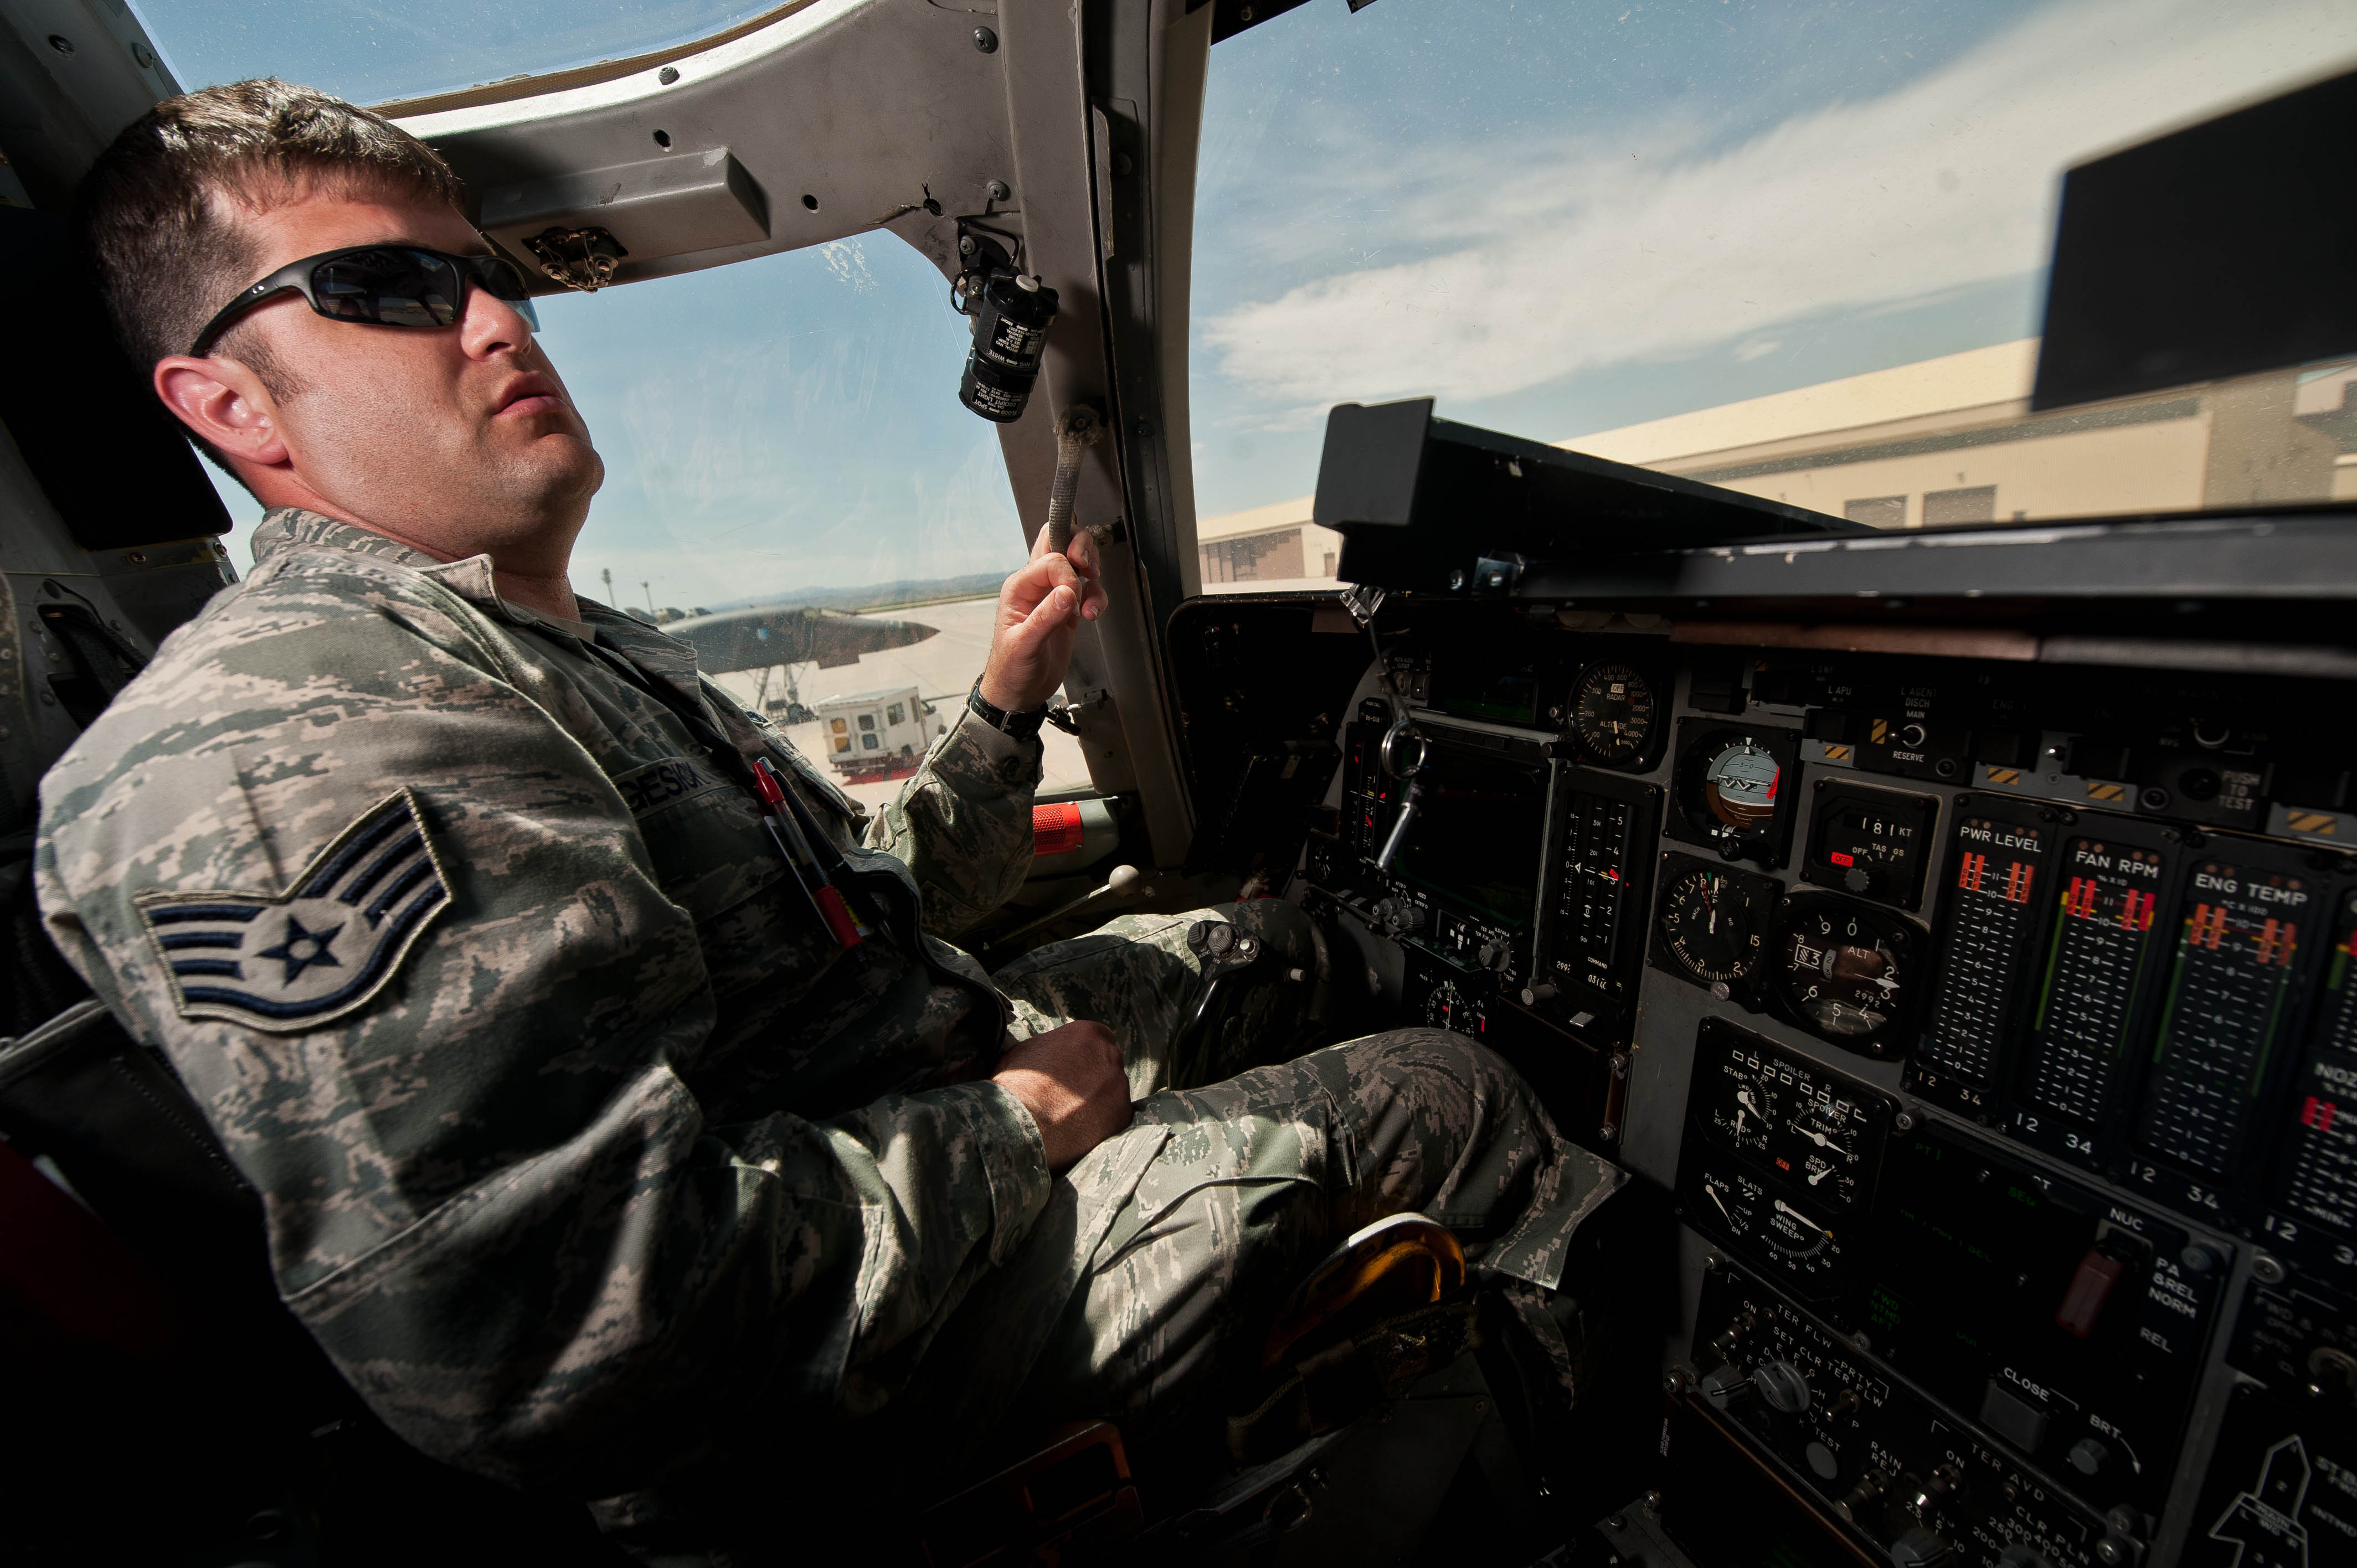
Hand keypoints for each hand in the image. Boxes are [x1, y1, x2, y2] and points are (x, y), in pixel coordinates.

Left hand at [977, 525, 1107, 713]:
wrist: (1019, 693)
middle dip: (1081, 548)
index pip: (1049, 559)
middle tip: (1088, 568)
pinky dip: (1097, 598)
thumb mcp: (1023, 645)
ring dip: (1093, 577)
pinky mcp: (1068, 610)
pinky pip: (1089, 591)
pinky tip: (1092, 614)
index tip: (1072, 593)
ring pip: (1078, 564)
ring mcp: (1053, 596)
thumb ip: (1045, 617)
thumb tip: (1066, 593)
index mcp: (1019, 587)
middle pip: (1060, 543)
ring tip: (1090, 603)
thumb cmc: (1010, 669)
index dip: (1066, 571)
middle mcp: (1036, 586)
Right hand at [992, 1020, 1131, 1171]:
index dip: (1087, 1055)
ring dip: (1099, 1100)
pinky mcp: (1122, 1114)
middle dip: (1094, 1077)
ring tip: (1072, 1115)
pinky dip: (1102, 1123)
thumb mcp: (1028, 1050)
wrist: (1020, 1122)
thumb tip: (1055, 1054)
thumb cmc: (1016, 1085)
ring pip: (1113, 1091)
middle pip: (1108, 1064)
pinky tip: (1080, 1130)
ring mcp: (1119, 1085)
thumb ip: (1052, 1047)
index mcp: (1087, 1033)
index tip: (1076, 1068)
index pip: (1099, 1038)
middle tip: (1071, 1094)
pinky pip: (1116, 1117)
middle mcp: (1109, 1055)